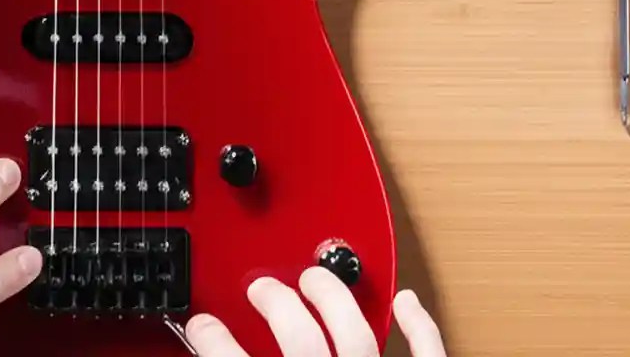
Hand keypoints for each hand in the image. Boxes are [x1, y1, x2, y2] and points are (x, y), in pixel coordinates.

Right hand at [186, 270, 446, 356]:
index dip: (214, 338)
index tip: (202, 323)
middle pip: (301, 337)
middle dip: (276, 302)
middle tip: (263, 288)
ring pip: (356, 334)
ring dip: (334, 299)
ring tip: (315, 279)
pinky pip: (427, 354)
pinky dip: (420, 326)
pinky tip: (408, 301)